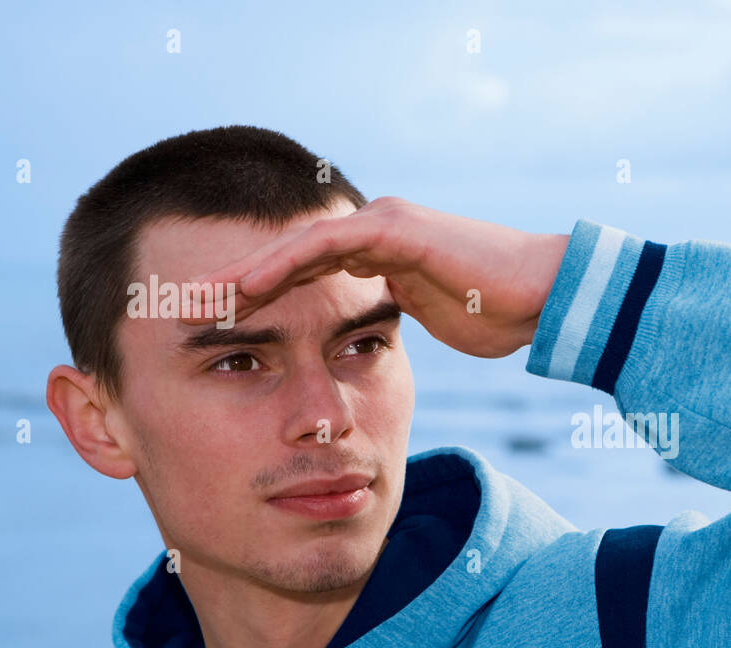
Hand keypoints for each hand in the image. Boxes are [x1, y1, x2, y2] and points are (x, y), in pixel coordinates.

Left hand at [181, 197, 569, 357]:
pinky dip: (283, 263)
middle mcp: (374, 232)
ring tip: (199, 297)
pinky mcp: (393, 228)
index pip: (305, 274)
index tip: (217, 326)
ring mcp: (382, 224)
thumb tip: (372, 340)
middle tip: (185, 307)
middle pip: (291, 257)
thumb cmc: (500, 313)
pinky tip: (247, 284)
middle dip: (237, 282)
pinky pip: (325, 244)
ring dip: (245, 272)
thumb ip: (397, 317)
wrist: (545, 296)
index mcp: (381, 255)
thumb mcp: (433, 320)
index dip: (259, 297)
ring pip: (298, 247)